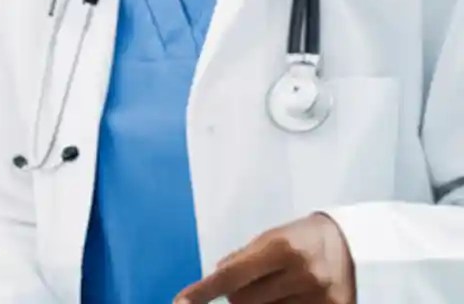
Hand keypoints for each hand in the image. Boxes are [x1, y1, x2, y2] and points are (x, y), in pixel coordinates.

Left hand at [174, 213, 355, 303]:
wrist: (354, 242)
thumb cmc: (301, 238)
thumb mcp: (270, 237)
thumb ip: (242, 259)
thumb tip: (216, 280)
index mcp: (281, 248)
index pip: (230, 276)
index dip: (202, 292)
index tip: (180, 302)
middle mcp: (301, 274)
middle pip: (242, 302)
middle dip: (237, 295)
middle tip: (255, 281)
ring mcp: (319, 297)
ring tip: (277, 287)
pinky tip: (288, 296)